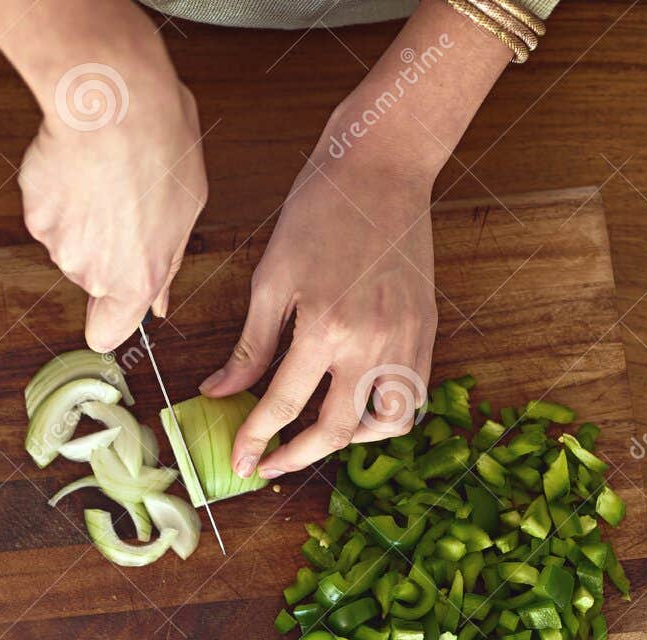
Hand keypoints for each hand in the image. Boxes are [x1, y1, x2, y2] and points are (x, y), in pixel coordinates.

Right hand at [19, 69, 206, 351]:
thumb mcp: (188, 209)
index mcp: (138, 279)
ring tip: (105, 176)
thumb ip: (168, 263)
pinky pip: (47, 213)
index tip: (109, 309)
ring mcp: (59, 244)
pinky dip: (58, 195)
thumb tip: (159, 301)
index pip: (107, 334)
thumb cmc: (161, 147)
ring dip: (83, 218)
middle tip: (124, 202)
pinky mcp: (34, 213)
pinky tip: (78, 166)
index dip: (106, 322)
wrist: (113, 102)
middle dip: (105, 248)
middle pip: (92, 277)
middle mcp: (94, 273)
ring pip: (69, 242)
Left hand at [199, 145, 436, 479]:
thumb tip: (219, 392)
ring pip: (387, 423)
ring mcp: (406, 339)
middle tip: (270, 465)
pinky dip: (385, 413)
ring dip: (352, 440)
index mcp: (325, 328)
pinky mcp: (427, 330)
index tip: (241, 462)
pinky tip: (356, 403)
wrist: (381, 168)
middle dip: (298, 457)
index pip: (282, 406)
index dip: (256, 440)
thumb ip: (251, 344)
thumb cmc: (319, 212)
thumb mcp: (271, 277)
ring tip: (321, 433)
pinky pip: (412, 394)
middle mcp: (372, 343)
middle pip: (336, 430)